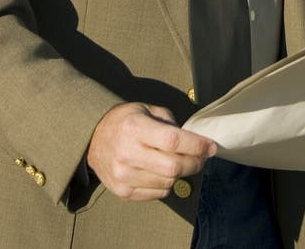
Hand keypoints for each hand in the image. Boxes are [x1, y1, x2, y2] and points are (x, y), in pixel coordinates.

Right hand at [86, 102, 216, 200]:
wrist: (93, 138)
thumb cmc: (125, 121)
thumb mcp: (147, 109)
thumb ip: (170, 123)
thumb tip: (194, 141)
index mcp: (135, 128)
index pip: (173, 141)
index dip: (197, 145)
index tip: (211, 146)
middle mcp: (128, 153)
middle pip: (173, 167)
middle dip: (195, 163)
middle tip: (203, 156)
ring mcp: (124, 175)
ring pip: (168, 183)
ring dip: (181, 174)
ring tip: (181, 162)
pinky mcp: (122, 191)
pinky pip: (157, 194)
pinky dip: (167, 185)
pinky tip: (163, 172)